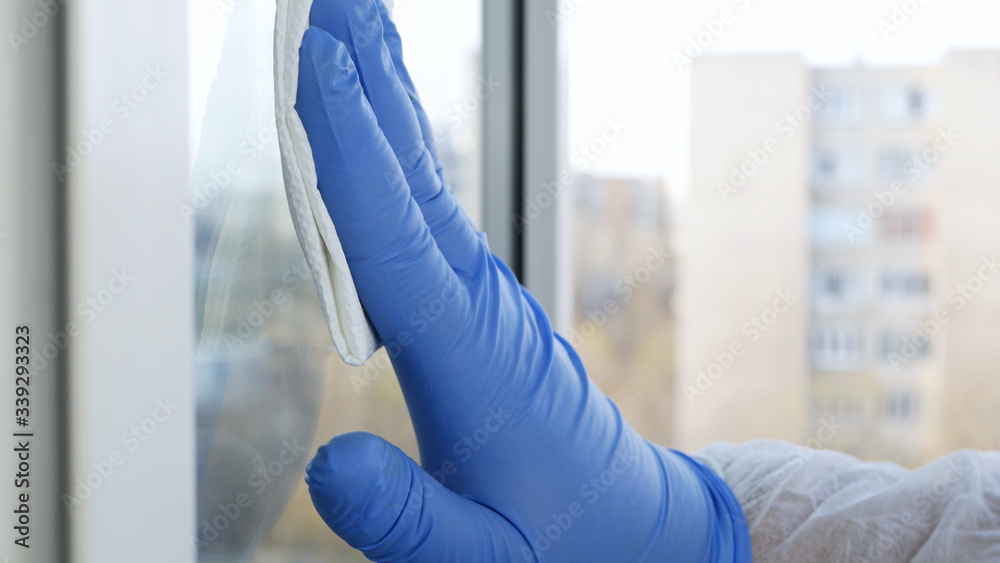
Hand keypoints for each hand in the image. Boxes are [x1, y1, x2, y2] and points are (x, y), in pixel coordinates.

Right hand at [295, 1, 748, 560]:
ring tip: (346, 23)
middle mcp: (478, 305)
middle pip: (410, 179)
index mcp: (472, 358)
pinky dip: (397, 148)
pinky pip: (427, 207)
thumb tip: (328, 465)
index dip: (353, 151)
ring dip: (382, 98)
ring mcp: (481, 295)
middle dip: (364, 84)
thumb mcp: (480, 560)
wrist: (631, 526)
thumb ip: (406, 518)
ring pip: (421, 180)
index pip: (398, 238)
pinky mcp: (477, 299)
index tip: (320, 62)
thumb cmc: (558, 543)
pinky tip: (379, 114)